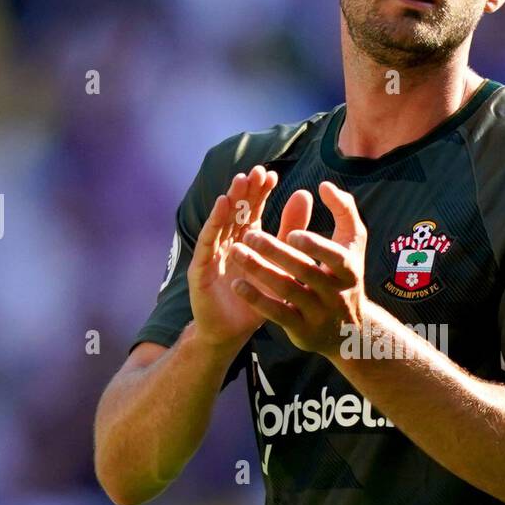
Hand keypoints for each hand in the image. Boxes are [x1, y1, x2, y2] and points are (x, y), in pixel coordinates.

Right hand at [188, 166, 311, 347]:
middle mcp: (227, 243)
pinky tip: (222, 206)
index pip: (253, 211)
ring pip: (221, 222)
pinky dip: (214, 222)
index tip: (272, 175)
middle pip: (237, 212)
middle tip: (257, 171)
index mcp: (246, 241)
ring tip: (240, 181)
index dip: (260, 193)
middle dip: (246, 191)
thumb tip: (304, 194)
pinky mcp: (200, 268)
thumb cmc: (256, 300)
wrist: (231, 333)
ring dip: (230, 200)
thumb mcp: (280, 263)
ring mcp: (212, 254)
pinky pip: (208, 241)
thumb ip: (290, 230)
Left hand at [227, 180, 367, 357]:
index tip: (292, 233)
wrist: (351, 330)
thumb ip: (344, 211)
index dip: (315, 246)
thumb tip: (324, 185)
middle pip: (304, 271)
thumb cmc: (347, 276)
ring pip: (286, 291)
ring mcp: (318, 314)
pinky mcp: (301, 330)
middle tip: (250, 235)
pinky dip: (257, 299)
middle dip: (276, 252)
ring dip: (259, 270)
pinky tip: (237, 284)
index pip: (335, 257)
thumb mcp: (354, 244)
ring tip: (236, 252)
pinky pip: (277, 314)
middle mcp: (336, 293)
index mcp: (349, 269)